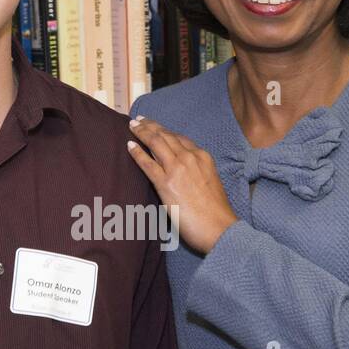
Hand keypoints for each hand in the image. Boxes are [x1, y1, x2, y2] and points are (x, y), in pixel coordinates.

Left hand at [127, 116, 238, 254]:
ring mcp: (177, 169)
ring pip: (156, 143)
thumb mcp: (210, 181)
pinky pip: (147, 163)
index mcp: (202, 157)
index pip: (180, 138)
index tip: (156, 126)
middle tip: (139, 120)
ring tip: (132, 126)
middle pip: (166, 136)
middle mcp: (190, 158)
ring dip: (142, 132)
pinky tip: (129, 145)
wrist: (219, 227)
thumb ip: (196, 172)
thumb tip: (184, 174)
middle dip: (151, 126)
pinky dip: (137, 153)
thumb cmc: (216, 211)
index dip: (165, 130)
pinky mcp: (166, 183)